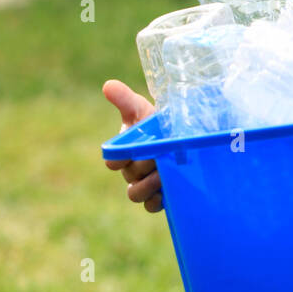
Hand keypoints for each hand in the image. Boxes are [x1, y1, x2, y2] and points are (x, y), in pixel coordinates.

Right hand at [102, 79, 162, 212]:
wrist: (183, 136)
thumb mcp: (143, 109)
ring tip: (162, 175)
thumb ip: (125, 100)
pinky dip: (156, 201)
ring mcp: (145, 184)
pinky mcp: (161, 196)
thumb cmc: (157, 123)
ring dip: (147, 186)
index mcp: (125, 152)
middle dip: (143, 166)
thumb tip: (108, 85)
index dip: (117, 159)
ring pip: (136, 194)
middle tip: (159, 156)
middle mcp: (132, 170)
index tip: (126, 153)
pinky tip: (166, 193)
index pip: (113, 161)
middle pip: (130, 175)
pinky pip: (151, 206)